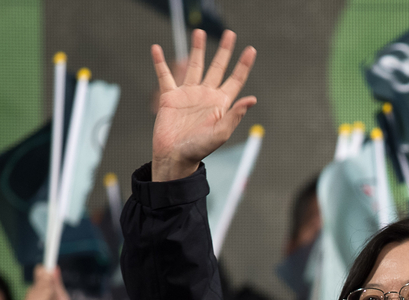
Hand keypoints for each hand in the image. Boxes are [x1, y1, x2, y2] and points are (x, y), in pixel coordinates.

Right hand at [23, 266, 71, 299]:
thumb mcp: (62, 299)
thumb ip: (57, 284)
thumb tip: (55, 268)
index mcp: (43, 291)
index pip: (41, 276)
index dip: (42, 270)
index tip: (46, 263)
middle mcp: (34, 294)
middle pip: (41, 277)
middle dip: (49, 282)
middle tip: (53, 294)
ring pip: (40, 287)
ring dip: (49, 296)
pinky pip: (37, 297)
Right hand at [151, 29, 257, 181]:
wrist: (174, 157)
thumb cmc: (199, 150)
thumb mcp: (220, 134)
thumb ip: (235, 115)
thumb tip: (252, 99)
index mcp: (221, 104)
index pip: (235, 80)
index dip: (243, 65)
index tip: (251, 49)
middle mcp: (206, 96)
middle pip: (217, 67)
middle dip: (224, 50)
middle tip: (230, 33)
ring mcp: (188, 94)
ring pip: (194, 66)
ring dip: (197, 49)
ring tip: (199, 32)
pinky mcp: (170, 97)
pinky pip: (165, 76)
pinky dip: (160, 62)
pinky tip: (156, 49)